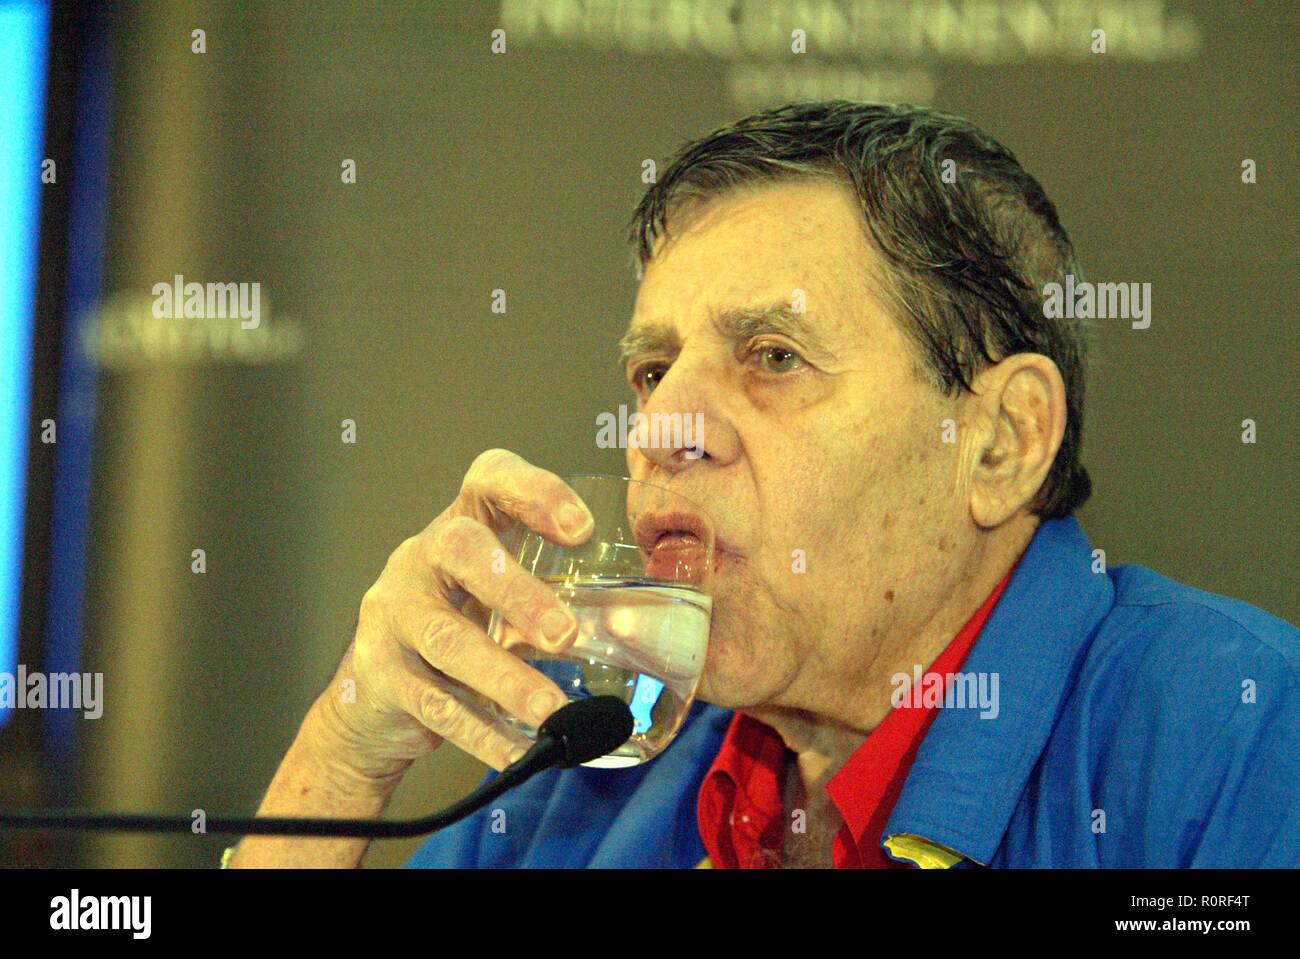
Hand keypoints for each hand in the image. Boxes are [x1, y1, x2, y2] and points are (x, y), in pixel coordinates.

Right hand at [316, 449, 594, 781]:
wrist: (374, 696)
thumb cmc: (458, 628)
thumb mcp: (499, 599)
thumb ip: (557, 604)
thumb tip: (635, 635)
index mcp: (461, 526)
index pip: (489, 478)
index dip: (533, 490)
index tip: (582, 529)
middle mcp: (419, 559)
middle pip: (458, 547)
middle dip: (515, 590)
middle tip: (565, 634)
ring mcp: (392, 614)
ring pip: (443, 638)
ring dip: (503, 677)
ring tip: (550, 711)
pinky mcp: (379, 673)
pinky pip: (433, 704)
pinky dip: (481, 732)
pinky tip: (520, 750)